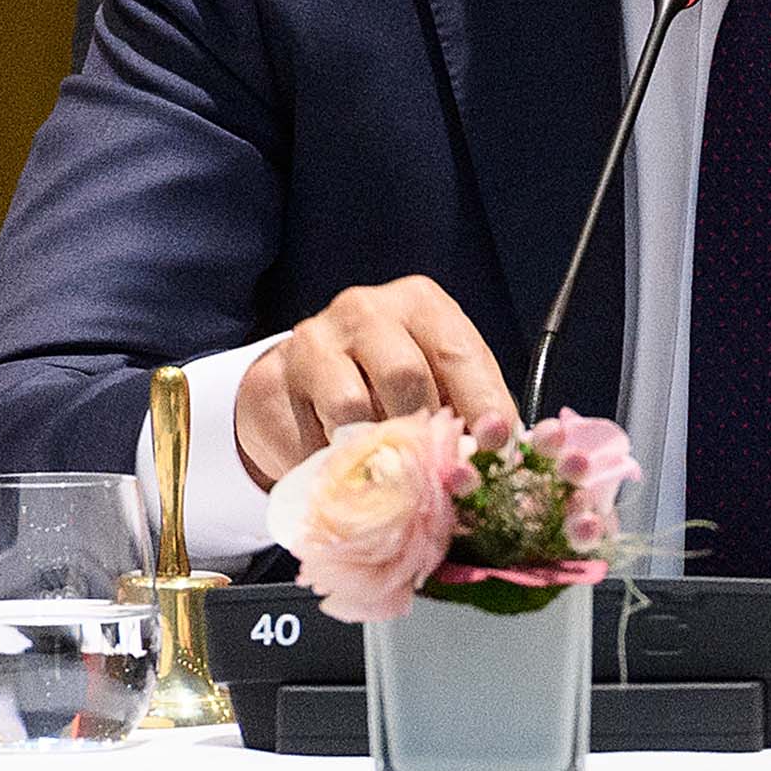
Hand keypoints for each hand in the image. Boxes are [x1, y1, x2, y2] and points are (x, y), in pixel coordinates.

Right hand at [235, 276, 515, 487]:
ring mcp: (312, 341)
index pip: (457, 351)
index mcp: (420, 303)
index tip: (496, 444)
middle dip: (425, 431)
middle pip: (404, 376)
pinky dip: (331, 466)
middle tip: (434, 467)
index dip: (481, 402)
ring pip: (351, 409)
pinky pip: (307, 438)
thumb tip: (500, 450)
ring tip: (386, 466)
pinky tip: (340, 465)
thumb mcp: (443, 382)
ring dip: (375, 450)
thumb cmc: (394, 384)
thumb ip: (470, 410)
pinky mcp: (270, 380)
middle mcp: (364, 309)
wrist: (305, 383)